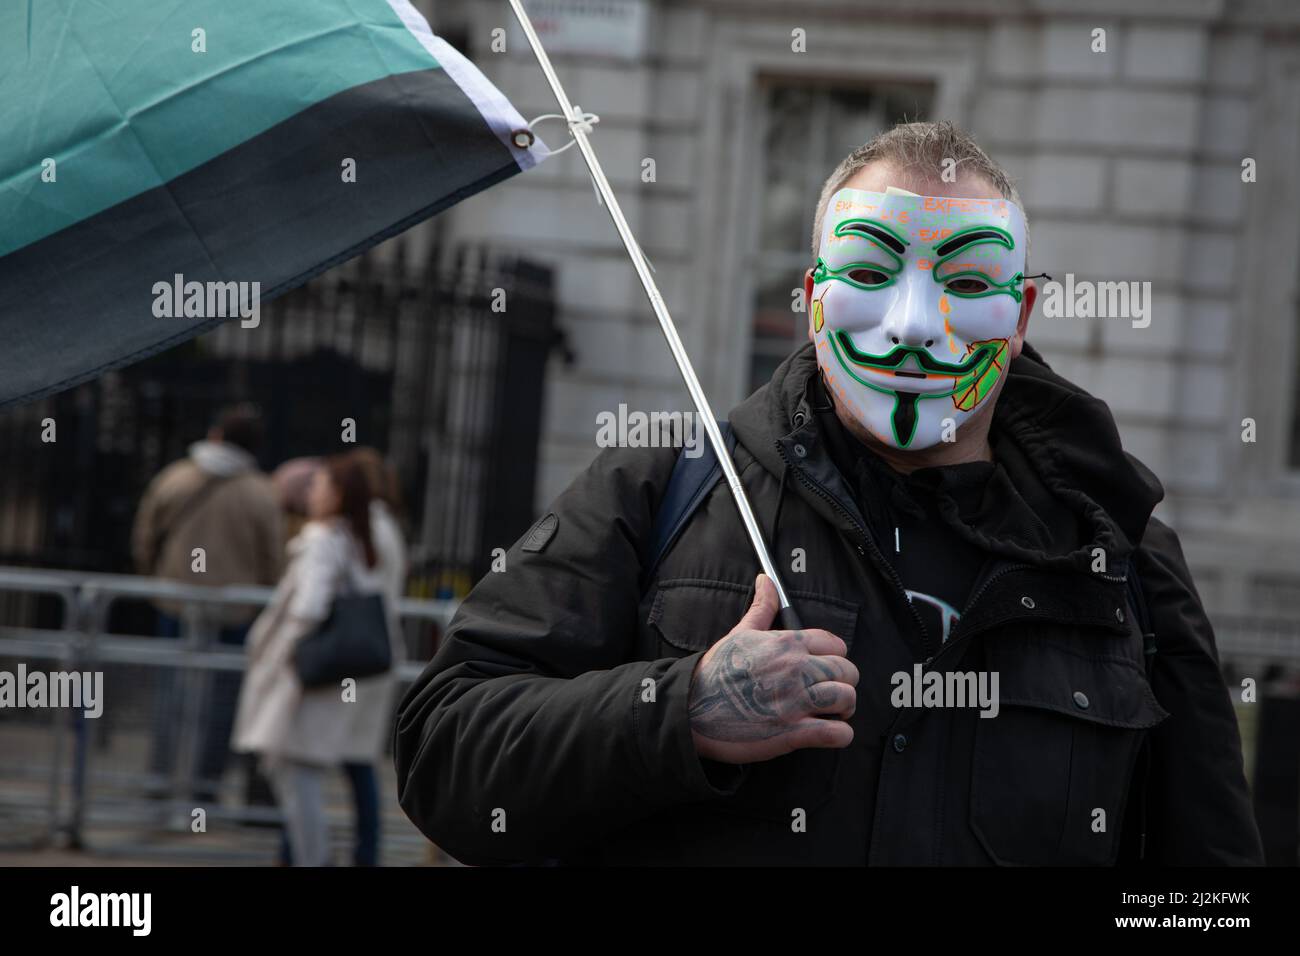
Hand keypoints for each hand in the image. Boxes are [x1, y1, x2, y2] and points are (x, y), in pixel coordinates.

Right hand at [687, 574, 857, 763]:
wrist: (691, 709)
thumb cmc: (714, 672)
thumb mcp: (739, 632)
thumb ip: (762, 607)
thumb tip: (766, 580)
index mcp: (787, 644)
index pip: (835, 643)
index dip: (834, 656)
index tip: (825, 667)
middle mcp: (796, 669)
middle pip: (847, 671)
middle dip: (843, 682)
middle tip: (830, 691)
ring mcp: (796, 701)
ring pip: (847, 699)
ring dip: (844, 709)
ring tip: (832, 713)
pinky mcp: (794, 732)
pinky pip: (838, 733)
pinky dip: (839, 735)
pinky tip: (828, 733)